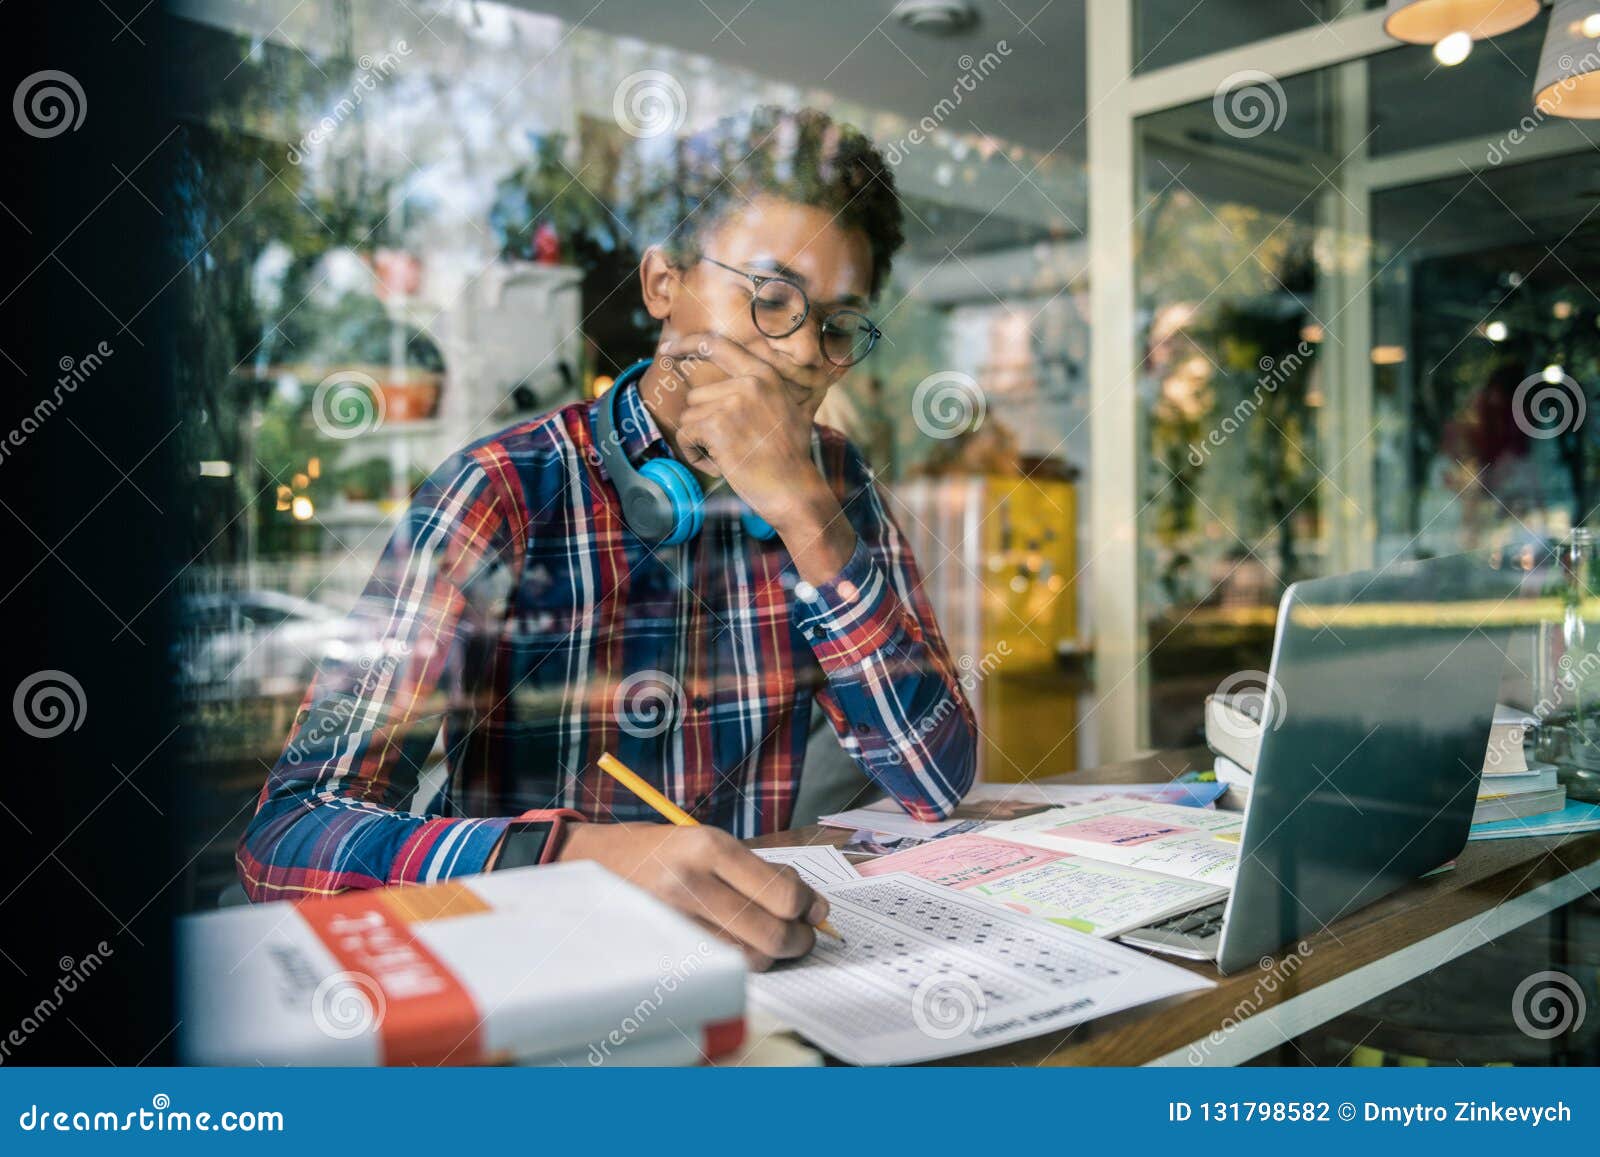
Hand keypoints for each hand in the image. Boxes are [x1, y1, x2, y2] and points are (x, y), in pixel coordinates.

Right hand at [555, 821, 829, 970]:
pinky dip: (741, 961)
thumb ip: (763, 872)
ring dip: (772, 955)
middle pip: (770, 934)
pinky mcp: (665, 946)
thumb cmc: (665, 852)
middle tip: (803, 936)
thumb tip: (813, 904)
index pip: (781, 894)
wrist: (598, 863)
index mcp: (709, 848)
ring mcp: (675, 920)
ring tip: (772, 940)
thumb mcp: (711, 843)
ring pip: (749, 957)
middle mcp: (691, 884)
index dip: (808, 908)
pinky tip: (741, 947)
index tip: (815, 910)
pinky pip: (720, 966)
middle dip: (798, 940)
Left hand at [658, 333, 833, 531]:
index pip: (718, 345)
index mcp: (764, 375)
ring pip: (689, 417)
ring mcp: (732, 403)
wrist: (794, 489)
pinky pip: (685, 436)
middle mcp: (748, 383)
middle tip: (735, 446)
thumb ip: (779, 391)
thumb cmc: (792, 456)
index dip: (688, 343)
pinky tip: (720, 465)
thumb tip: (793, 379)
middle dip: (706, 425)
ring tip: (731, 456)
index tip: (669, 347)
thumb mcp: (795, 411)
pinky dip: (695, 455)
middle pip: (697, 396)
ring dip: (701, 442)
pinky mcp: (716, 426)